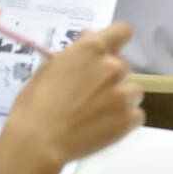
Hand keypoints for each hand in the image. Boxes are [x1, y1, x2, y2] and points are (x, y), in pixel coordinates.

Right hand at [8, 22, 143, 167]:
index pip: (121, 31)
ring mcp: (122, 94)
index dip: (116, 41)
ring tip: (98, 113)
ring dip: (121, 98)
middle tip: (91, 93)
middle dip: (111, 77)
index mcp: (91, 50)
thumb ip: (74, 53)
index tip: (109, 51)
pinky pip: (137, 115)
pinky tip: (105, 126)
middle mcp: (111, 67)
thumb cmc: (35, 105)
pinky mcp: (128, 119)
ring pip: (133, 90)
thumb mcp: (48, 69)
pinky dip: (125, 120)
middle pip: (123, 66)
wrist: (38, 142)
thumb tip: (89, 37)